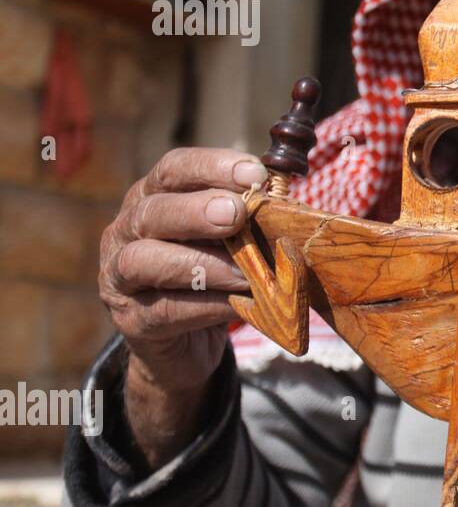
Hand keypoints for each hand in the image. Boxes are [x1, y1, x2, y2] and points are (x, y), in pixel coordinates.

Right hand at [98, 148, 265, 465]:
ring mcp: (119, 276)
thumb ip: (249, 219)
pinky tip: (237, 305)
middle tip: (238, 214)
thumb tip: (289, 206)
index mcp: (153, 197)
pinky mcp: (132, 320)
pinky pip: (164, 310)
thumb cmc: (213, 272)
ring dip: (200, 263)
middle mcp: (127, 230)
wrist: (185, 341)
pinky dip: (206, 306)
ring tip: (244, 272)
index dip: (211, 166)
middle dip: (197, 211)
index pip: (173, 169)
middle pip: (152, 212)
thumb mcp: (230, 239)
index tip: (254, 173)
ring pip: (144, 261)